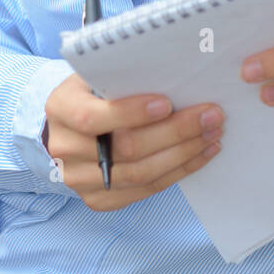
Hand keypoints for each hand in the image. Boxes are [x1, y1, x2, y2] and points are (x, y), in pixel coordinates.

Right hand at [44, 73, 224, 209]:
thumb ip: (123, 75)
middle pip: (125, 149)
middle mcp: (64, 149)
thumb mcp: (97, 74)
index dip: (130, 113)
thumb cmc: (93, 91)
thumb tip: (173, 74)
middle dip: (175, 132)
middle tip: (210, 116)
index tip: (168, 103)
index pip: (92, 118)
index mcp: (60, 109)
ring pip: (140, 174)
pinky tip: (202, 154)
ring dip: (184, 154)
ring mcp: (79, 180)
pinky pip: (145, 190)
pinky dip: (179, 172)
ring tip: (213, 134)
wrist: (69, 125)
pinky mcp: (99, 199)